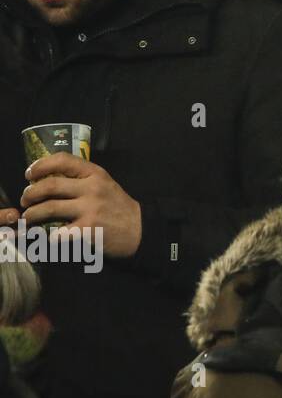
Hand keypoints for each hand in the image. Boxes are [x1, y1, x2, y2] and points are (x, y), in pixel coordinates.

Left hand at [20, 154, 141, 257]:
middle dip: (30, 194)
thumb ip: (81, 179)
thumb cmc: (118, 206)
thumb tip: (48, 180)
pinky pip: (58, 232)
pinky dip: (48, 236)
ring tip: (29, 218)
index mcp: (95, 173)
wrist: (139, 229)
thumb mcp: (104, 184)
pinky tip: (48, 237)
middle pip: (50, 185)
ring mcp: (90, 209)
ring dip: (32, 215)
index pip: (63, 160)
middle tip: (25, 201)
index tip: (29, 174)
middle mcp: (92, 188)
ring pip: (49, 208)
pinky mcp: (88, 229)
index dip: (40, 165)